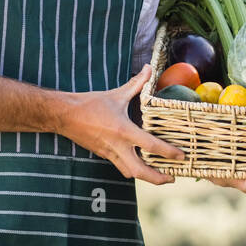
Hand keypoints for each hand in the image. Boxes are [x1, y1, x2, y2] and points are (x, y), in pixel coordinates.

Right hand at [59, 63, 187, 184]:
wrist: (64, 115)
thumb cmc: (90, 104)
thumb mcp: (116, 94)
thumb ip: (136, 83)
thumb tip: (149, 68)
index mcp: (123, 131)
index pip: (151, 145)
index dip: (168, 152)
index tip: (181, 157)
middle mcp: (117, 146)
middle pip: (140, 171)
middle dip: (158, 178)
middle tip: (173, 178)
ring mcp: (109, 153)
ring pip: (130, 173)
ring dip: (146, 177)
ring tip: (161, 176)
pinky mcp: (104, 155)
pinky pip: (121, 167)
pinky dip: (134, 169)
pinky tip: (142, 166)